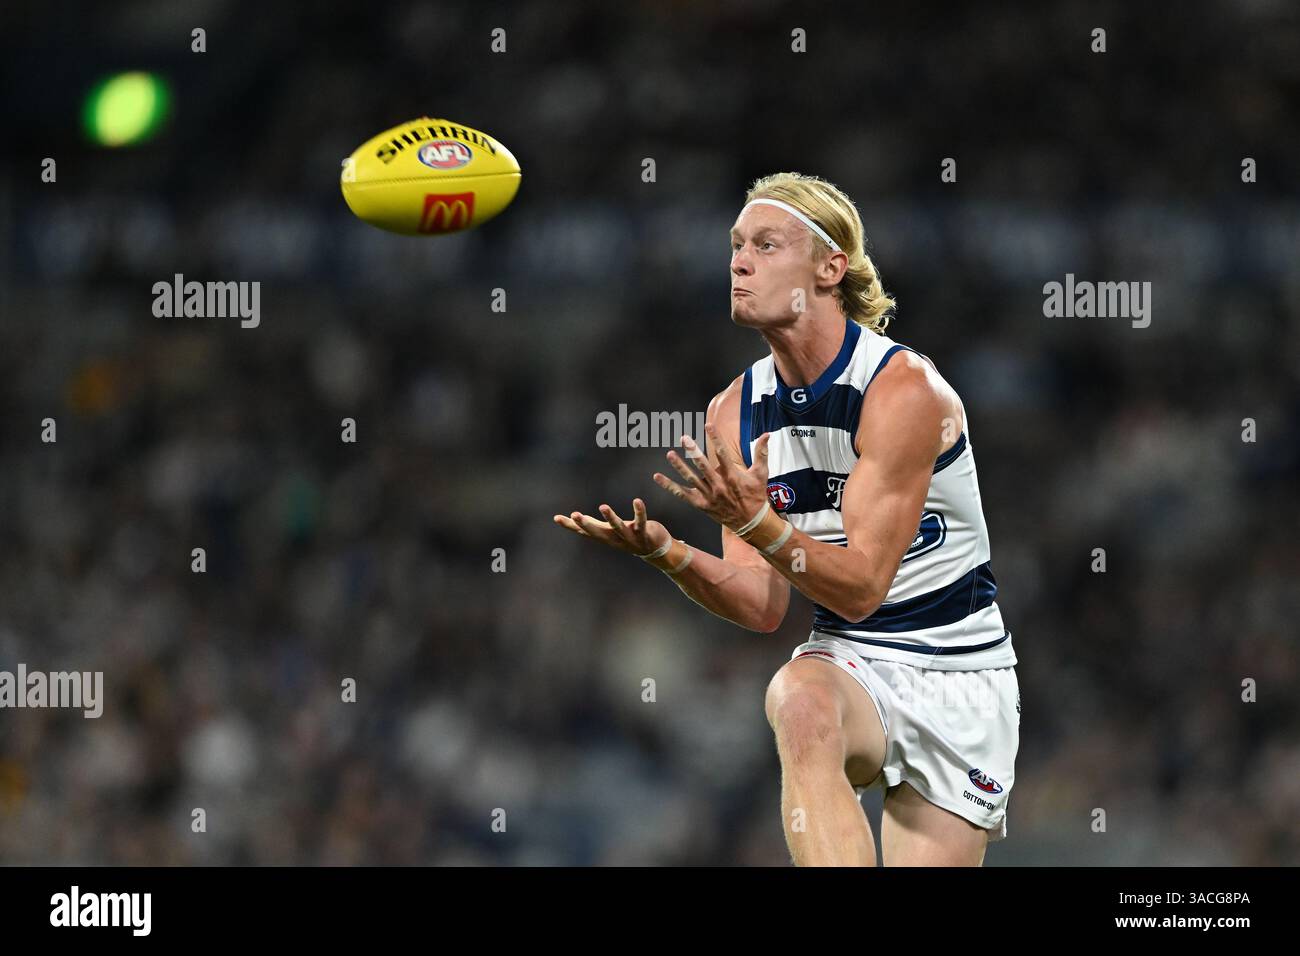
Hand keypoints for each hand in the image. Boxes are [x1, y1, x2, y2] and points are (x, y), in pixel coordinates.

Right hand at [553, 498, 670, 555]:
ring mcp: (630, 537)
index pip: (585, 532)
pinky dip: (639, 511)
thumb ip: (593, 525)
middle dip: (586, 524)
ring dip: (611, 517)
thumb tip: (575, 518)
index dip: (570, 526)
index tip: (556, 518)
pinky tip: (637, 500)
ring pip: (618, 527)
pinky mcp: (644, 532)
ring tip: (603, 506)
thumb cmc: (629, 536)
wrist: (656, 550)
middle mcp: (615, 539)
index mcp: (605, 537)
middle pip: (598, 533)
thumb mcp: (609, 532)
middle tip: (574, 515)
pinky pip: (641, 521)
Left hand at [654, 425, 771, 530]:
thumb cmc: (756, 496)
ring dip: (679, 466)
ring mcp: (709, 496)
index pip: (722, 453)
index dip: (715, 438)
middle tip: (684, 438)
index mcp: (733, 476)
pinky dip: (670, 486)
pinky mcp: (701, 504)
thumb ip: (762, 452)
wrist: (751, 523)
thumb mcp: (761, 474)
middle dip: (693, 451)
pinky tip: (658, 477)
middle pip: (703, 466)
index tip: (708, 425)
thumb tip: (767, 434)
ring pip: (691, 479)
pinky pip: (682, 494)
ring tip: (669, 454)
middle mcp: (719, 485)